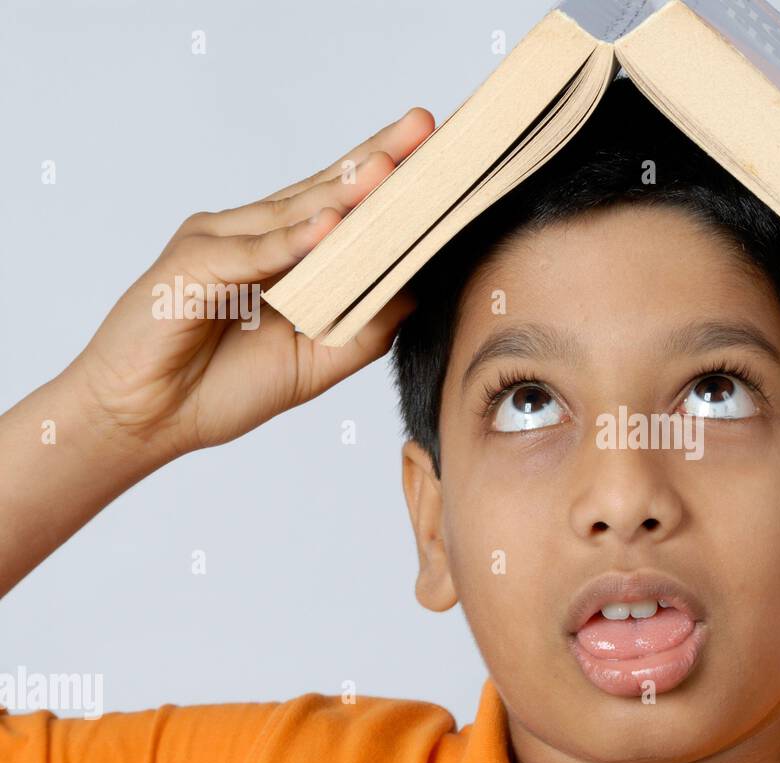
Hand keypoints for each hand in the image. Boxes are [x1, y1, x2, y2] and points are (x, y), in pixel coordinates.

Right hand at [67, 107, 436, 465]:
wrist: (147, 420)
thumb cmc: (221, 387)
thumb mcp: (316, 361)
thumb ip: (364, 326)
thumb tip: (417, 288)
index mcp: (279, 253)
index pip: (341, 206)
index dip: (385, 182)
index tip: (435, 156)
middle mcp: (249, 236)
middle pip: (322, 192)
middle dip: (375, 161)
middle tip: (423, 129)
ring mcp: (216, 243)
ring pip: (289, 214)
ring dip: (341, 193)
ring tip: (389, 170)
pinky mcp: (188, 265)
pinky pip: (247, 253)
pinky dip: (287, 243)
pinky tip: (329, 227)